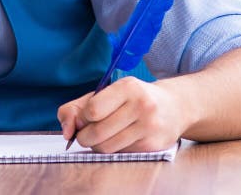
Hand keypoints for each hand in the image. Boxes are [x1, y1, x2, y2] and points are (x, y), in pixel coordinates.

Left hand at [57, 76, 187, 152]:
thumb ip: (77, 107)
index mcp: (127, 87)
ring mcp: (149, 127)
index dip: (82, 118)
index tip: (85, 118)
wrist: (174, 106)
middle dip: (85, 136)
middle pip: (97, 133)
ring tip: (103, 135)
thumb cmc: (133, 98)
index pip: (92, 110)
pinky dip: (114, 148)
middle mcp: (141, 105)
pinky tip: (121, 138)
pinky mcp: (153, 145)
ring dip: (98, 145)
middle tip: (88, 132)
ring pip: (107, 147)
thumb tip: (66, 131)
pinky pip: (121, 153)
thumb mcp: (107, 92)